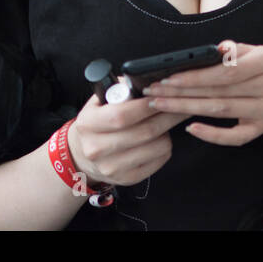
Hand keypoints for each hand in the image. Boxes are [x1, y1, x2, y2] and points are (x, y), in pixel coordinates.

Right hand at [66, 91, 188, 187]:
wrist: (82, 155)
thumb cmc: (97, 123)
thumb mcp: (99, 102)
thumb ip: (120, 90)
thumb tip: (148, 82)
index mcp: (88, 124)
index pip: (122, 114)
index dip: (147, 104)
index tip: (162, 94)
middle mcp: (96, 148)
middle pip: (144, 132)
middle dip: (167, 115)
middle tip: (180, 104)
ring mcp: (111, 167)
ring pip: (156, 147)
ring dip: (168, 131)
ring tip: (166, 120)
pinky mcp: (126, 179)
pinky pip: (158, 160)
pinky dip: (165, 147)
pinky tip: (160, 138)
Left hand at [144, 40, 262, 145]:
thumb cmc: (259, 70)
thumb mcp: (253, 52)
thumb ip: (233, 50)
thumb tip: (209, 51)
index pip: (227, 70)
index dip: (197, 75)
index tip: (169, 77)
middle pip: (220, 91)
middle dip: (183, 91)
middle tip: (155, 91)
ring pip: (221, 111)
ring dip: (187, 107)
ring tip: (162, 104)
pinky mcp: (261, 130)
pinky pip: (234, 137)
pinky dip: (212, 134)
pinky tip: (190, 128)